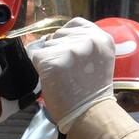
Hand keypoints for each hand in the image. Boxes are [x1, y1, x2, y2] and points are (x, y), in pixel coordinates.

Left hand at [26, 17, 115, 132]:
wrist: (89, 114)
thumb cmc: (92, 92)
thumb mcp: (99, 60)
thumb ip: (85, 44)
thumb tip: (54, 36)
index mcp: (102, 39)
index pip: (75, 23)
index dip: (67, 37)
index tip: (70, 53)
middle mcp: (88, 40)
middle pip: (58, 34)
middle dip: (57, 49)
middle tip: (68, 70)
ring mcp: (70, 49)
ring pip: (45, 45)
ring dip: (48, 59)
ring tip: (62, 76)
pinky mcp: (52, 60)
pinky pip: (35, 55)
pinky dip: (39, 67)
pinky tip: (52, 78)